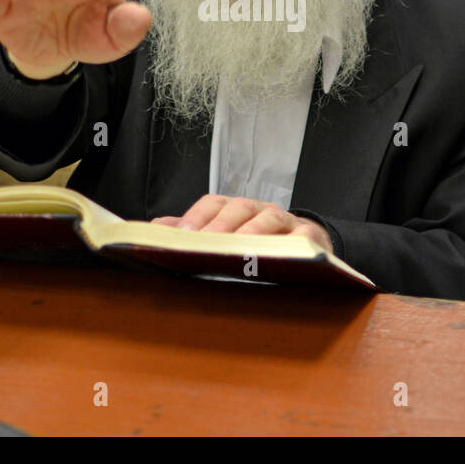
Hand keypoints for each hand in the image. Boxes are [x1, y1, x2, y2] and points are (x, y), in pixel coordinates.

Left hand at [154, 194, 332, 253]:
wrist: (305, 244)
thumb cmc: (257, 241)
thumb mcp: (223, 235)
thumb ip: (191, 231)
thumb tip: (155, 228)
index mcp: (235, 208)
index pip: (213, 204)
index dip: (197, 217)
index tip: (182, 236)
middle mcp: (259, 209)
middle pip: (238, 209)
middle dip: (220, 227)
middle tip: (204, 246)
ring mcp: (285, 221)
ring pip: (267, 220)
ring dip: (251, 235)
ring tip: (236, 254)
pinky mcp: (309, 236)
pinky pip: (300, 238)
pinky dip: (290, 247)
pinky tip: (276, 259)